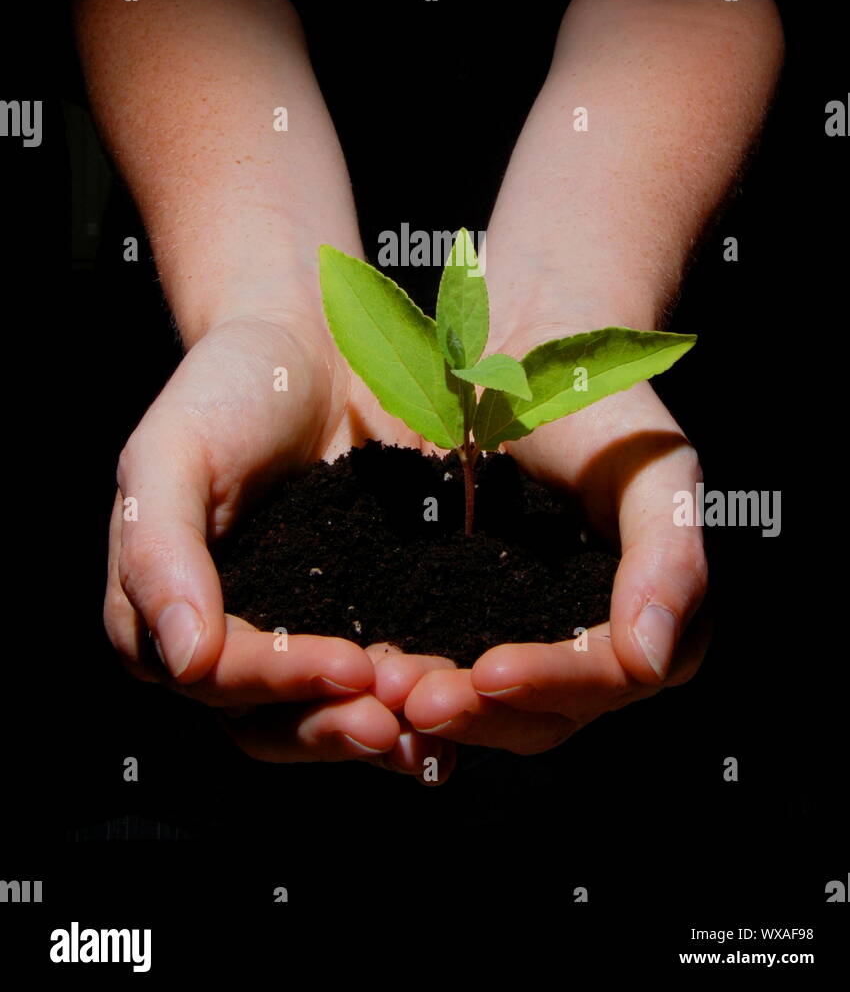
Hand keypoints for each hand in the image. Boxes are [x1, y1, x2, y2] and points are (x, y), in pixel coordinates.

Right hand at [108, 311, 447, 765]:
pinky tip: (467, 699)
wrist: (306, 341)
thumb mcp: (170, 454)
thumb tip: (180, 661)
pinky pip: (392, 668)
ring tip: (436, 724)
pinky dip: (422, 693)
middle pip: (271, 722)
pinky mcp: (371, 610)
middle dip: (332, 727)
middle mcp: (235, 639)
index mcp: (170, 614)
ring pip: (331, 713)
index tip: (349, 665)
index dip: (279, 681)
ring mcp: (305, 630)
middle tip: (394, 722)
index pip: (218, 679)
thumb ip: (160, 552)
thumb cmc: (222, 388)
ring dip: (379, 728)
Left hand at [402, 325, 709, 754]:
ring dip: (438, 705)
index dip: (552, 681)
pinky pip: (439, 663)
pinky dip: (406, 673)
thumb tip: (652, 664)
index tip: (490, 673)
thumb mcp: (657, 472)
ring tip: (383, 687)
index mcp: (654, 625)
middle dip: (480, 712)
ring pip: (486, 705)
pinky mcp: (466, 618)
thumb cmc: (611, 405)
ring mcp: (528, 640)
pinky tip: (365, 668)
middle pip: (543, 713)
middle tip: (415, 700)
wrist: (537, 353)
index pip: (608, 678)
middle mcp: (594, 650)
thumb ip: (670, 562)